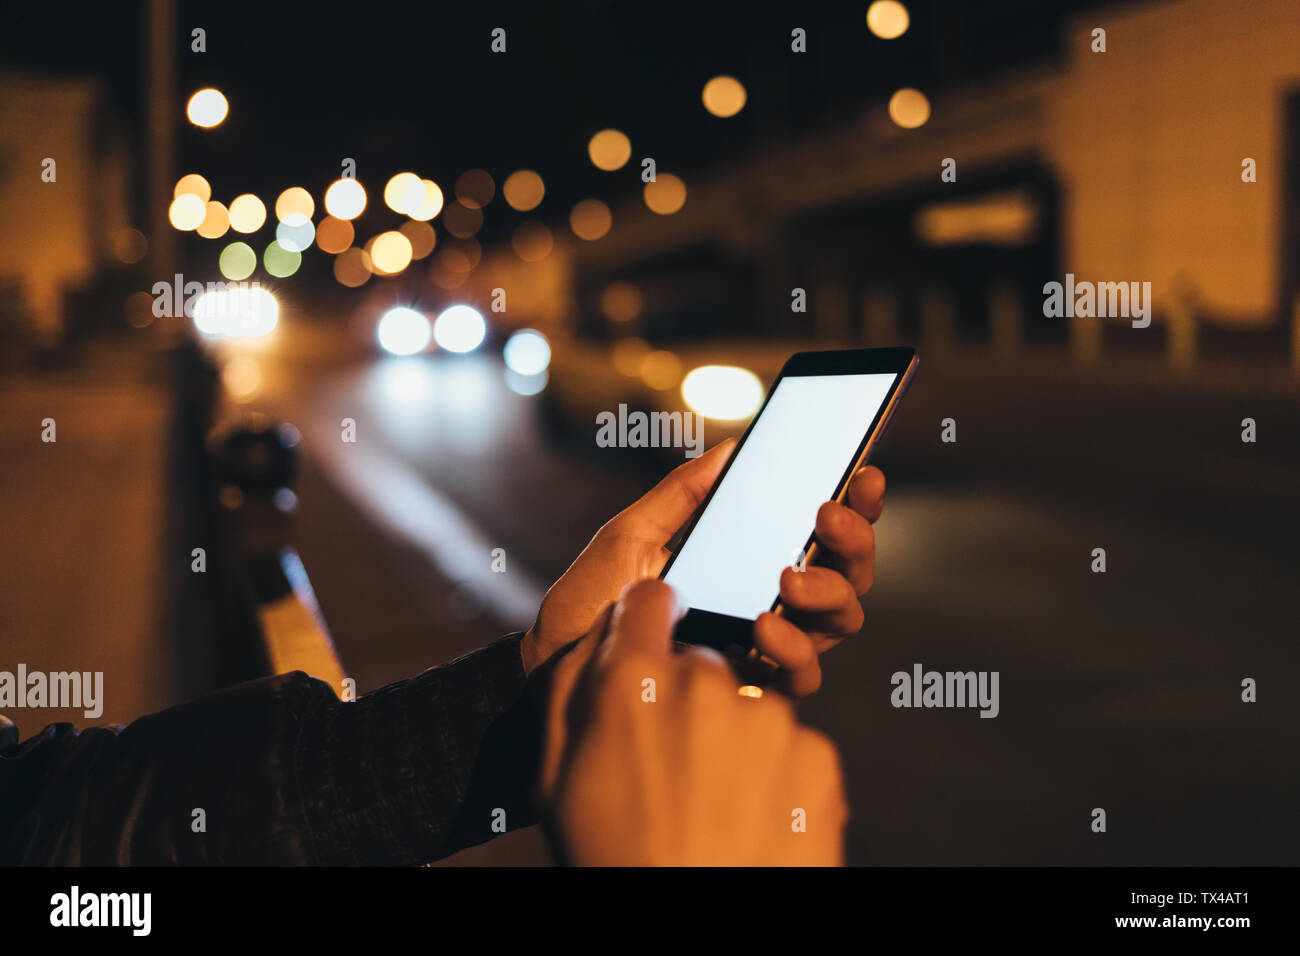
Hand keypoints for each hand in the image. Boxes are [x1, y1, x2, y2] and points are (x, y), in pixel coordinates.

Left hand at [522, 439, 886, 696]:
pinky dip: (794, 649)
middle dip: (855, 539)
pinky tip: (764, 627)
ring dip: (830, 591)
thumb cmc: (589, 603)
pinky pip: (803, 677)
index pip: (821, 531)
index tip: (861, 472)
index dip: (856, 502)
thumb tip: (732, 448)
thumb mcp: (629, 535)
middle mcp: (772, 603)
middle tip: (828, 514)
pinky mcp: (751, 691)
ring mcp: (766, 649)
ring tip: (790, 578)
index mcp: (753, 560)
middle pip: (849, 572)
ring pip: (841, 621)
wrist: (554, 671)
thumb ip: (681, 495)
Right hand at [541, 579, 847, 865]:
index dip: (645, 624)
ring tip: (713, 806)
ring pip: (750, 702)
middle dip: (687, 698)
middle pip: (701, 660)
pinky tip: (749, 821)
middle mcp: (705, 684)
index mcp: (631, 683)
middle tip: (674, 767)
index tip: (649, 653)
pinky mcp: (817, 757)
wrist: (703, 943)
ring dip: (735, 738)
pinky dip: (776, 774)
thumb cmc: (613, 862)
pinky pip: (792, 744)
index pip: (649, 599)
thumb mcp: (554, 779)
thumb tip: (596, 637)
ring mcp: (769, 719)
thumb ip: (568, 690)